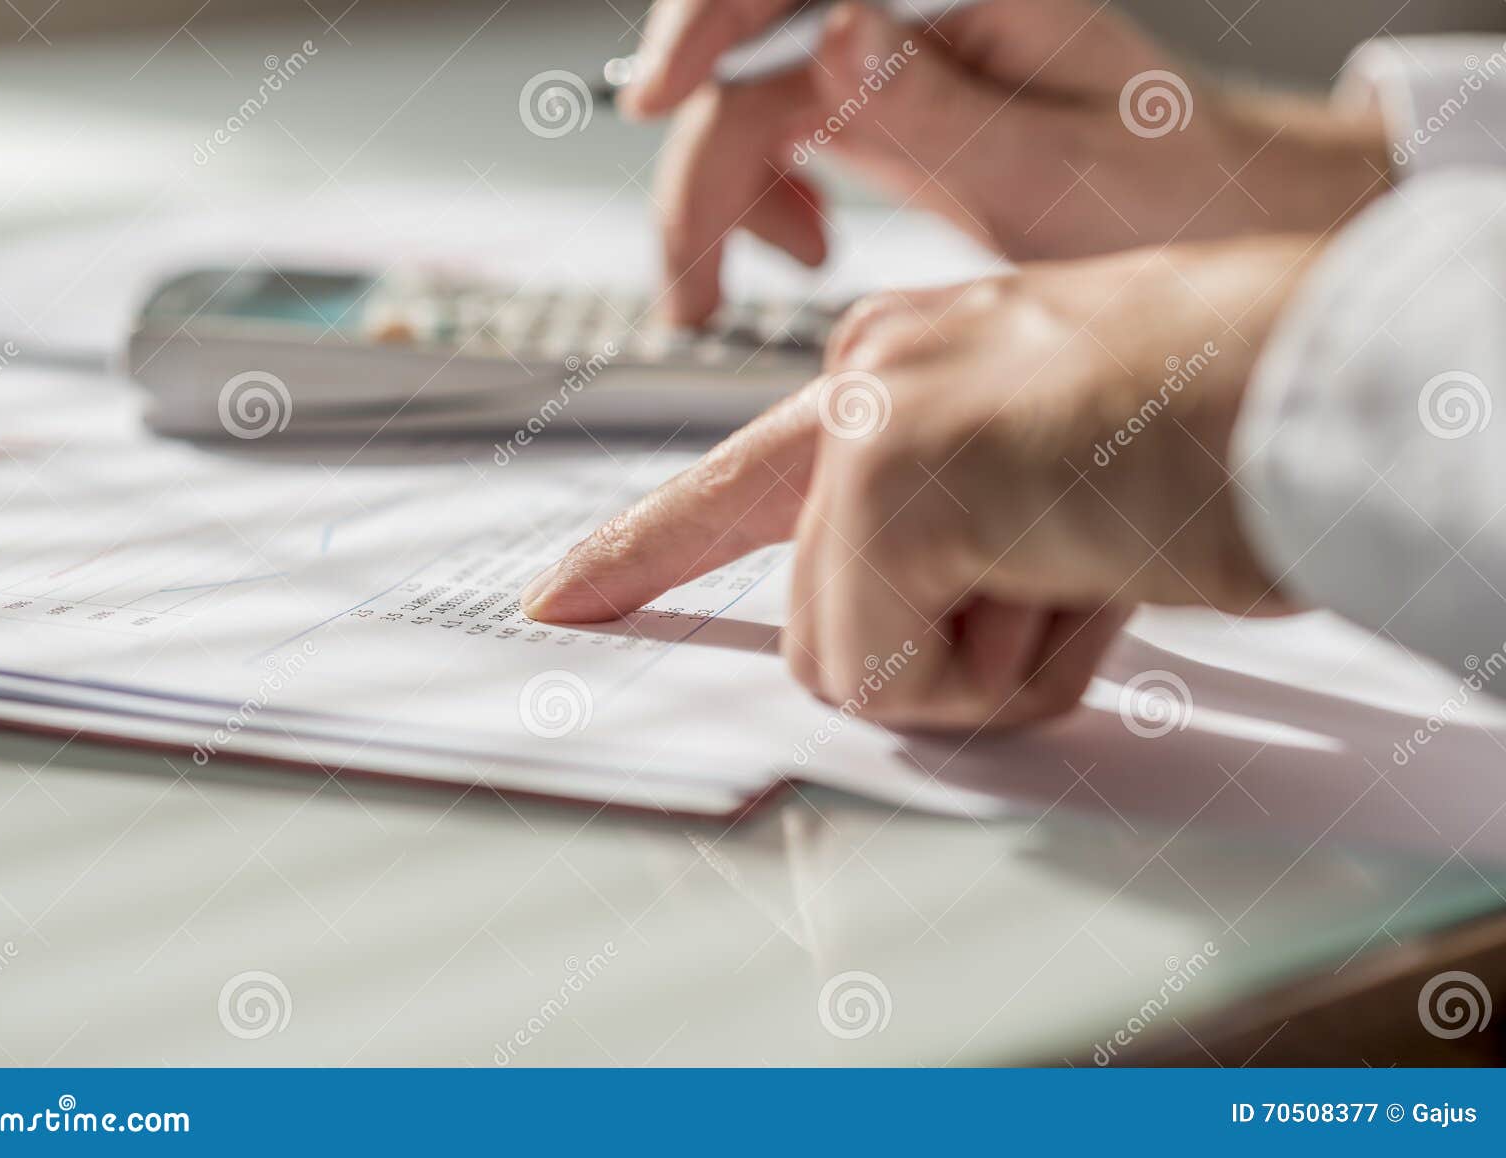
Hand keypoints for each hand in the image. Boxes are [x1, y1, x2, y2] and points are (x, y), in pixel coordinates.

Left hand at [520, 235, 1319, 729]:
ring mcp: (864, 427)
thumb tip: (897, 655)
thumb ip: (946, 550)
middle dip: (943, 656)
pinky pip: (898, 681)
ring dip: (986, 664)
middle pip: (817, 628)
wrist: (1326, 385)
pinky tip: (1080, 568)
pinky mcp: (888, 489)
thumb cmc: (1220, 430)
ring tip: (1086, 560)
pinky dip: (1003, 675)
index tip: (561, 598)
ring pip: (851, 668)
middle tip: (1068, 571)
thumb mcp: (1051, 485)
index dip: (643, 554)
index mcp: (894, 376)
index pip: (735, 489)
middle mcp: (860, 382)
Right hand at [630, 0, 1388, 324]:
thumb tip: (832, 35)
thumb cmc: (1171, 197)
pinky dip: (763, 203)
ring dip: (720, 199)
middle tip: (693, 288)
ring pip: (745, 100)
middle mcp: (913, 10)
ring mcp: (889, 56)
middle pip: (747, 57)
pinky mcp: (878, 104)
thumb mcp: (1064, 170)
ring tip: (742, 288)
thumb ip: (943, 109)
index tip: (657, 99)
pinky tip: (804, 250)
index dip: (705, 21)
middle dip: (701, 172)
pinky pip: (778, 134)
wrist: (1211, 229)